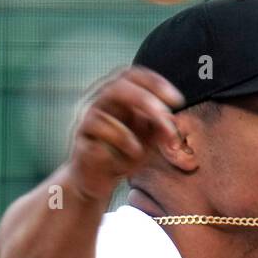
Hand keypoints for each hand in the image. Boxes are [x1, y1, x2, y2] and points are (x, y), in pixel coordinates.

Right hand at [65, 66, 183, 202]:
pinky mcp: (80, 136)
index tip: (178, 100)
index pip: (133, 75)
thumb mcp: (149, 139)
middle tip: (165, 116)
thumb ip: (160, 126)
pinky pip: (100, 128)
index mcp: (116, 95)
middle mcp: (98, 100)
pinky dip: (123, 140)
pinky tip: (131, 155)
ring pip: (106, 105)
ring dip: (134, 127)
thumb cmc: (123, 155)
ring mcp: (86, 117)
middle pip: (119, 85)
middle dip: (146, 98)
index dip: (156, 83)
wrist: (96, 182)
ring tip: (145, 149)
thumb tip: (171, 118)